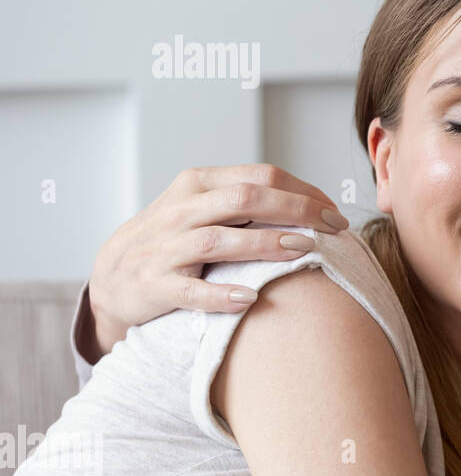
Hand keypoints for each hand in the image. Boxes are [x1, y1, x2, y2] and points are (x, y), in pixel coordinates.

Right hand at [86, 164, 347, 360]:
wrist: (111, 276)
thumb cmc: (173, 239)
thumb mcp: (204, 207)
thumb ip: (248, 201)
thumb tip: (313, 204)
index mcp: (198, 184)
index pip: (260, 177)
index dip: (303, 191)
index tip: (335, 212)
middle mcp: (182, 211)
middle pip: (245, 199)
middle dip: (296, 210)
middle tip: (335, 228)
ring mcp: (166, 248)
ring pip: (219, 240)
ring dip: (264, 244)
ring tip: (304, 251)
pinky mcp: (155, 285)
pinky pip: (190, 290)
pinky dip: (220, 294)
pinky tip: (251, 297)